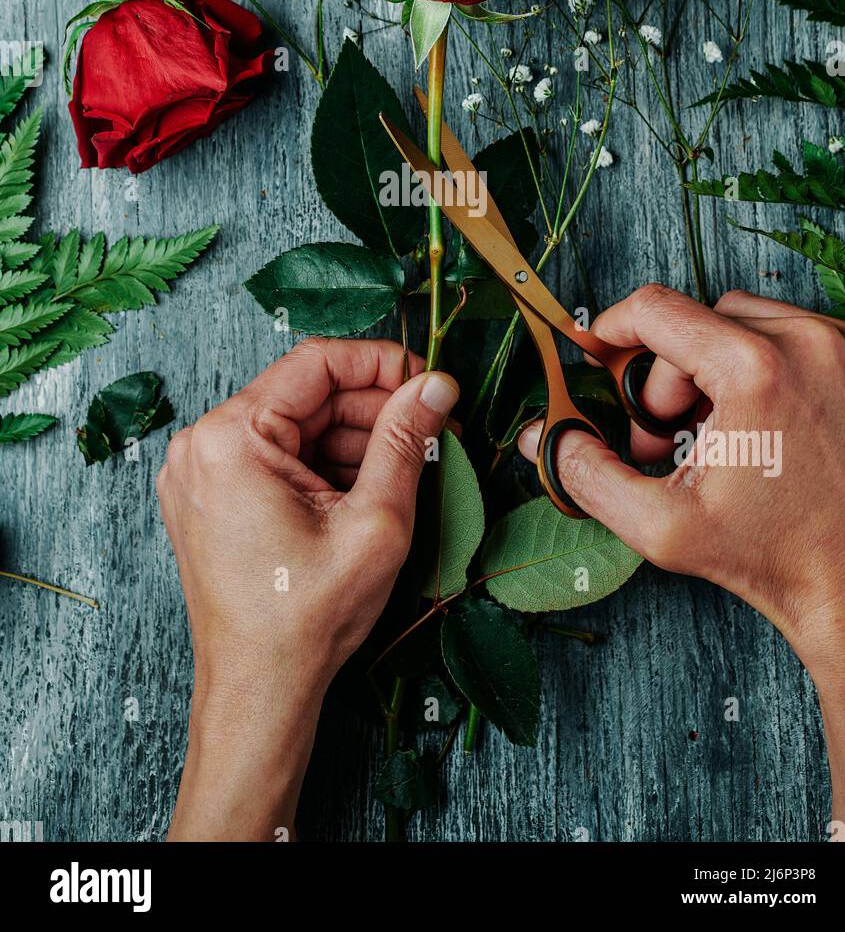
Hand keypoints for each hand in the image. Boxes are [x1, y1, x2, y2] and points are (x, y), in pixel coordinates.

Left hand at [159, 337, 458, 839]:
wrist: (258, 692)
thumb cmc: (306, 619)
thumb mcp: (374, 521)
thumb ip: (405, 440)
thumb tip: (434, 383)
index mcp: (230, 438)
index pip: (316, 361)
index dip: (381, 363)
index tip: (428, 382)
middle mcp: (202, 445)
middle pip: (306, 394)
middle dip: (373, 409)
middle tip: (431, 431)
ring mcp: (201, 473)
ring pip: (296, 426)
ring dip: (353, 439)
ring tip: (408, 468)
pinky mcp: (211, 498)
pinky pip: (276, 457)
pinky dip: (324, 465)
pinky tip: (367, 490)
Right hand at [519, 285, 844, 826]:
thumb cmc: (773, 559)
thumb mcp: (661, 526)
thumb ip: (586, 474)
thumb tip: (543, 437)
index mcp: (754, 368)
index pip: (656, 308)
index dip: (613, 330)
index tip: (597, 357)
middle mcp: (806, 341)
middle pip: (699, 319)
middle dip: (669, 375)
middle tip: (666, 436)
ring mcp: (844, 346)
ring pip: (745, 323)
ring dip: (716, 367)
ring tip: (718, 435)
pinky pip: (790, 335)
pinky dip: (764, 367)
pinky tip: (762, 426)